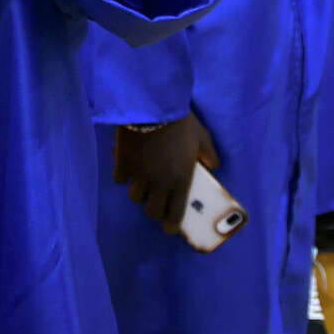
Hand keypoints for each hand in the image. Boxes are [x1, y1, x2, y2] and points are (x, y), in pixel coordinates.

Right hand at [111, 114, 220, 229]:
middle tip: (156, 202)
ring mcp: (139, 175)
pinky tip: (126, 167)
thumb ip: (209, 155)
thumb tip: (213, 166)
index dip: (172, 225)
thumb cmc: (180, 121)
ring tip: (142, 182)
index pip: (175, 214)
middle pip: (152, 212)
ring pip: (135, 197)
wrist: (152, 105)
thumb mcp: (202, 137)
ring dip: (139, 192)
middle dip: (154, 209)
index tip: (170, 228)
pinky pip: (119, 179)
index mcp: (181, 180)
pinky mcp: (123, 164)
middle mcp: (160, 183)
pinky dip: (123, 175)